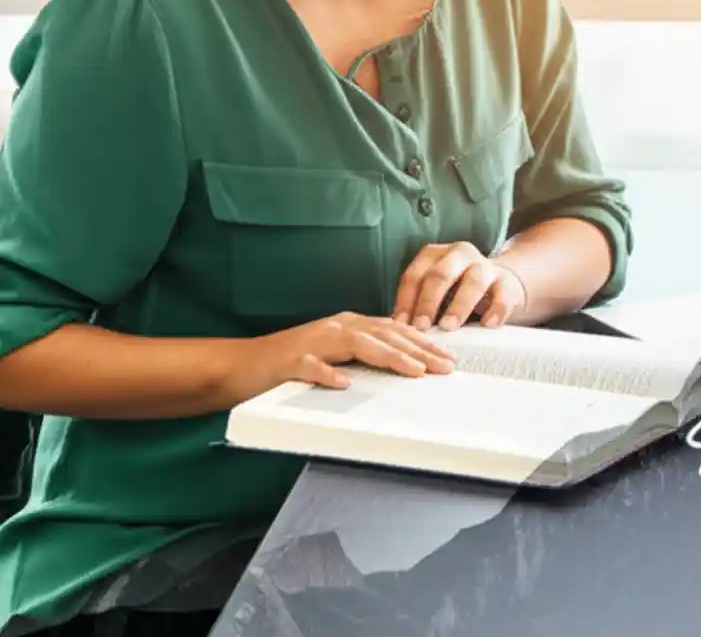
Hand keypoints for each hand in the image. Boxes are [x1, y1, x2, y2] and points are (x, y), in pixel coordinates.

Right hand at [238, 311, 456, 390]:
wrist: (243, 365)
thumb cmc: (294, 364)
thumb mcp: (337, 354)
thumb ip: (366, 354)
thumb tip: (406, 364)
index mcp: (349, 325)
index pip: (394, 331)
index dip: (423, 343)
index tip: (448, 358)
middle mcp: (336, 327)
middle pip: (384, 335)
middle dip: (418, 351)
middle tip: (444, 367)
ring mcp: (313, 342)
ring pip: (357, 344)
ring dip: (388, 357)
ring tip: (413, 371)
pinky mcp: (290, 361)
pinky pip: (311, 367)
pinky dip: (328, 374)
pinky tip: (344, 384)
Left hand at [392, 242, 527, 330]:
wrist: (500, 284)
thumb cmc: (457, 291)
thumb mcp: (435, 290)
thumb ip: (417, 304)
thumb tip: (396, 329)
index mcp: (435, 254)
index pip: (415, 275)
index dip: (406, 300)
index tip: (401, 325)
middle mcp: (460, 254)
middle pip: (441, 275)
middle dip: (428, 302)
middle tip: (421, 327)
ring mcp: (486, 267)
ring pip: (473, 282)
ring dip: (459, 306)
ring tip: (448, 327)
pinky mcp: (507, 283)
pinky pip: (503, 295)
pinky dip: (496, 309)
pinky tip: (488, 324)